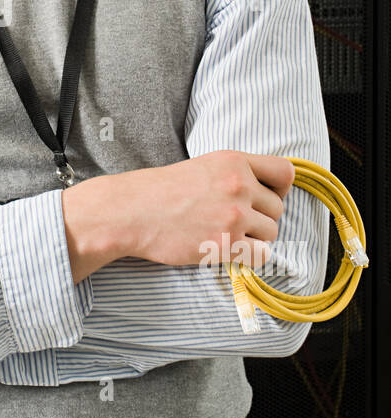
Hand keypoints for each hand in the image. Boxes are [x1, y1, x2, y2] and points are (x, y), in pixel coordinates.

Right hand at [123, 150, 295, 268]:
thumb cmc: (161, 191)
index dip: (279, 189)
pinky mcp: (226, 243)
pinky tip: (228, 250)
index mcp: (234, 161)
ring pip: (272, 233)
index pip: (285, 173)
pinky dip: (249, 256)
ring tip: (226, 235)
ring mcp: (234, 215)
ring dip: (254, 238)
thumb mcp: (203, 166)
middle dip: (261, 218)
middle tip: (234, 222)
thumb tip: (266, 195)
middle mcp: (239, 185)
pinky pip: (262, 255)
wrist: (132, 211)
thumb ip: (235, 175)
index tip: (263, 198)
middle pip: (278, 208)